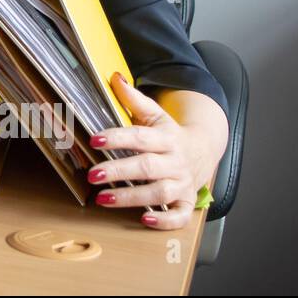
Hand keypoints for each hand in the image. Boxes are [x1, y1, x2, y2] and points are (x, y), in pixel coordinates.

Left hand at [87, 73, 226, 229]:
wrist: (205, 150)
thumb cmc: (170, 134)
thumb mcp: (155, 114)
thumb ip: (134, 99)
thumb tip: (114, 77)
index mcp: (166, 138)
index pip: (140, 137)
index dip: (118, 138)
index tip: (95, 140)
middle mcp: (175, 162)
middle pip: (147, 167)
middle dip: (119, 171)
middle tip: (92, 175)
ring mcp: (183, 183)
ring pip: (159, 193)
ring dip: (131, 198)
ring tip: (102, 198)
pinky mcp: (187, 201)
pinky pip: (180, 216)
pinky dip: (165, 221)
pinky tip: (144, 220)